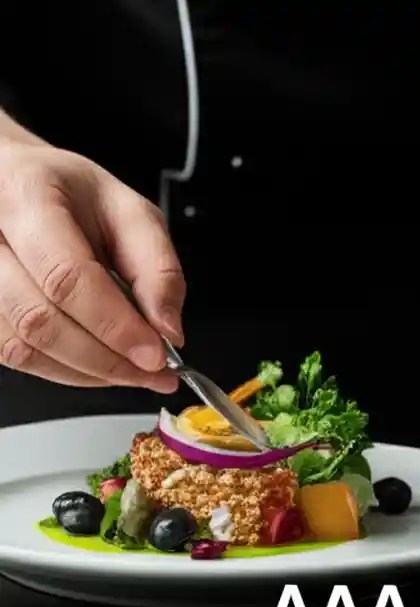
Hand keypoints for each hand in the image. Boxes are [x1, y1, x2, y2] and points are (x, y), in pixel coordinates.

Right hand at [0, 141, 183, 391]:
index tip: (156, 353)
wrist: (16, 184)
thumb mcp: (130, 212)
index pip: (67, 277)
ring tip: (131, 371)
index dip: (115, 325)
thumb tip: (168, 330)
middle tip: (153, 372)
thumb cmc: (70, 195)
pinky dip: (61, 370)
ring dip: (85, 371)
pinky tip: (96, 364)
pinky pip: (9, 354)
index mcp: (27, 196)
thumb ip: (157, 268)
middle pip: (39, 320)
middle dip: (105, 358)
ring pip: (20, 346)